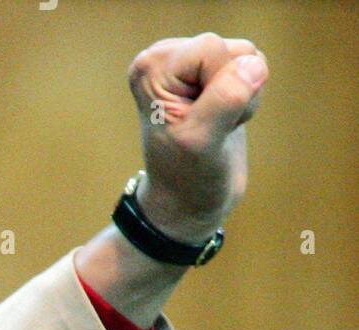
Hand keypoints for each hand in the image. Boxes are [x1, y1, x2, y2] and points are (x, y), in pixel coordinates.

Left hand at [127, 33, 268, 243]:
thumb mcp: (201, 142)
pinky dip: (248, 99)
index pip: (212, 49)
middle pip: (236, 50)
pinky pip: (255, 69)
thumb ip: (225, 99)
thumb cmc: (186, 177)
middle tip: (211, 126)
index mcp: (152, 68)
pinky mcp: (213, 74)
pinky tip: (225, 119)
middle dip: (235, 91)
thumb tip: (253, 65)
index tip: (200, 121)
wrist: (187, 202)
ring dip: (244, 97)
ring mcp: (191, 64)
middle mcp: (166, 58)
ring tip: (217, 125)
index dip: (220, 86)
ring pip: (250, 58)